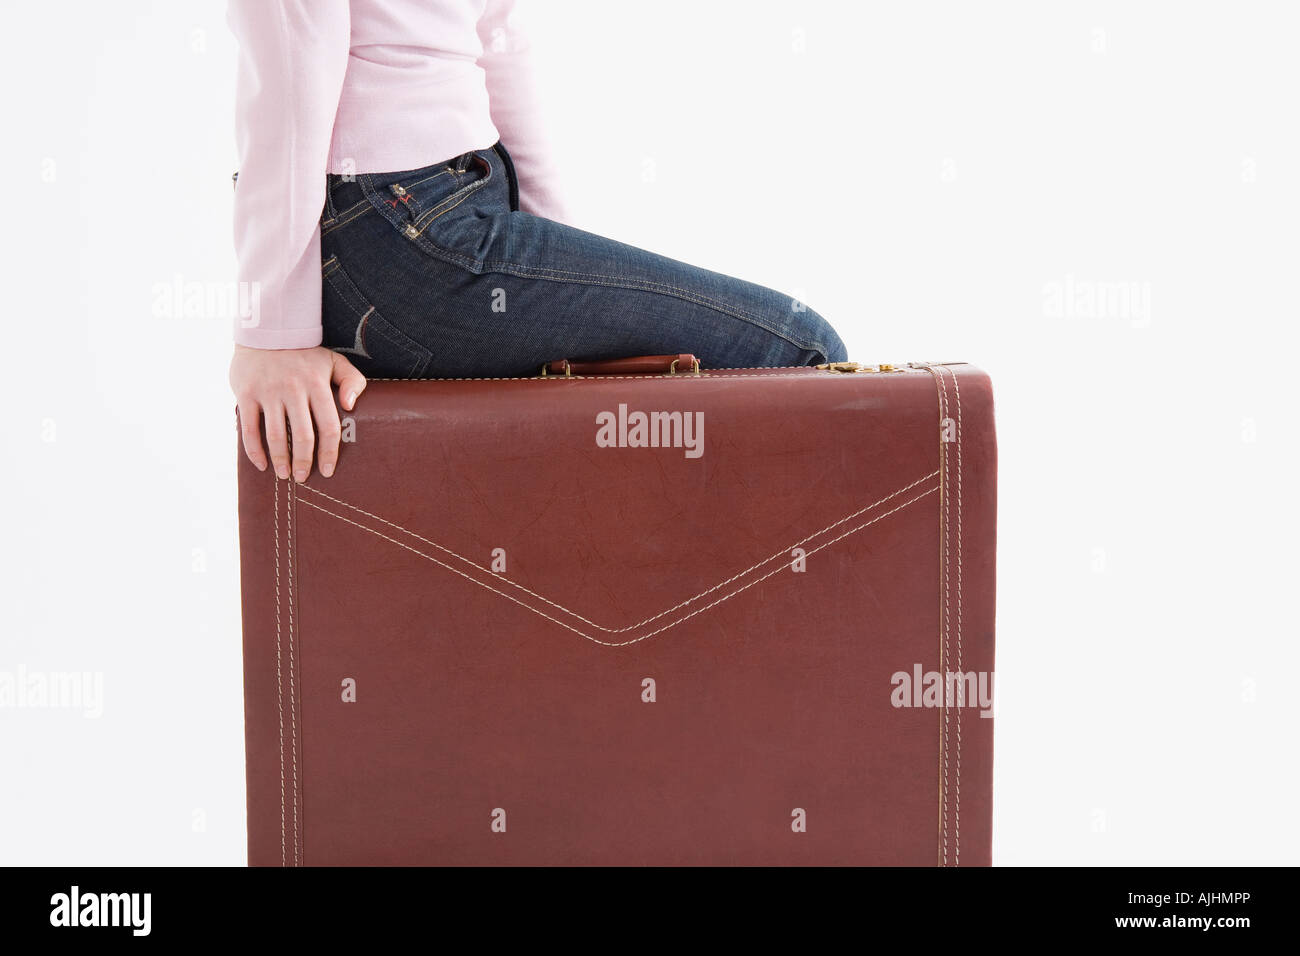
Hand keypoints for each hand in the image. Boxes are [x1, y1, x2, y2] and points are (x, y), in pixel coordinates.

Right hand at [230, 344, 366, 480]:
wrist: (266, 331)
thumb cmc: (305, 353)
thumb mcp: (334, 361)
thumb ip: (352, 381)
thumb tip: (351, 407)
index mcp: (317, 384)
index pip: (328, 426)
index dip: (329, 452)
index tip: (327, 470)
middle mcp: (293, 389)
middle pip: (303, 436)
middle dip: (304, 462)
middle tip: (304, 478)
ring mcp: (268, 392)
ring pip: (276, 436)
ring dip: (281, 460)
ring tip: (285, 475)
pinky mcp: (246, 393)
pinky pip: (250, 428)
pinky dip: (255, 451)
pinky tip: (262, 465)